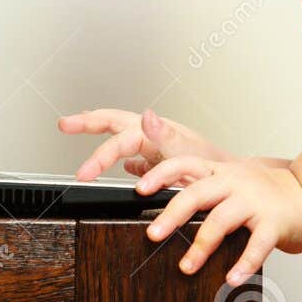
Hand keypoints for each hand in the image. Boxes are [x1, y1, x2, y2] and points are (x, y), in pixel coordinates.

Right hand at [56, 107, 229, 180]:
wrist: (237, 185)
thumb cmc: (219, 171)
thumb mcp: (191, 154)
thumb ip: (168, 136)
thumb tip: (147, 116)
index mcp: (159, 132)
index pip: (120, 136)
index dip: (99, 155)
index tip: (84, 174)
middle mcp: (155, 135)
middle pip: (114, 123)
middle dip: (87, 122)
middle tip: (64, 124)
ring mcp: (158, 149)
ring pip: (122, 138)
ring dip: (101, 138)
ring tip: (78, 130)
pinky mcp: (164, 165)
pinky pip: (137, 159)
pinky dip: (124, 160)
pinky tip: (123, 169)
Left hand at [133, 156, 301, 285]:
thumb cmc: (265, 194)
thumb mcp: (232, 182)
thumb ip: (204, 190)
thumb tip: (164, 212)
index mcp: (220, 171)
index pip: (185, 164)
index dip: (161, 174)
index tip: (140, 189)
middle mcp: (235, 182)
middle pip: (198, 193)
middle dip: (172, 214)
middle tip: (153, 234)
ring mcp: (256, 201)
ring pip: (222, 220)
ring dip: (201, 245)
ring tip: (186, 267)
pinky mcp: (275, 223)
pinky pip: (257, 245)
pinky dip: (243, 264)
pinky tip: (231, 279)